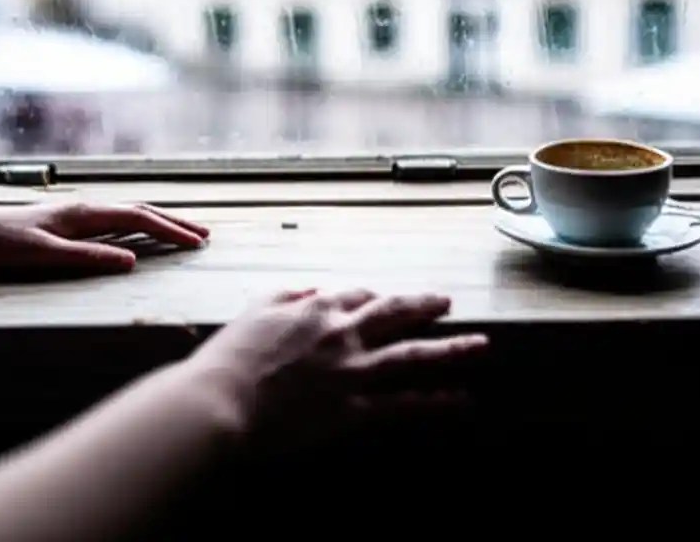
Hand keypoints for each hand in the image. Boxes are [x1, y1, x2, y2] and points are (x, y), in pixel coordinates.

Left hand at [0, 202, 208, 273]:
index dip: (170, 231)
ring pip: (126, 214)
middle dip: (173, 222)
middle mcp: (82, 208)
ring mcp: (73, 214)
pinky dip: (135, 227)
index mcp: (82, 213)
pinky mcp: (62, 223)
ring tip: (180, 232)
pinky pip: (111, 222)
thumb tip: (132, 261)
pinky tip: (135, 236)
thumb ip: (88, 257)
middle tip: (203, 235)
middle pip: (139, 211)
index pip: (138, 219)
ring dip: (157, 223)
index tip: (196, 243)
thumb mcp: (42, 255)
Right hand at [188, 289, 487, 443]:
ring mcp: (352, 372)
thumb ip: (287, 296)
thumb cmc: (228, 360)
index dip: (373, 297)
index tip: (384, 300)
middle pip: (395, 313)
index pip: (356, 296)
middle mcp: (342, 334)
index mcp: (316, 309)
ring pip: (413, 354)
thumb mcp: (254, 311)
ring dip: (451, 349)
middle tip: (447, 303)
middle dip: (424, 305)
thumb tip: (312, 288)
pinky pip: (403, 404)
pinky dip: (435, 402)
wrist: (219, 402)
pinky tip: (460, 400)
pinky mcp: (353, 410)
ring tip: (480, 346)